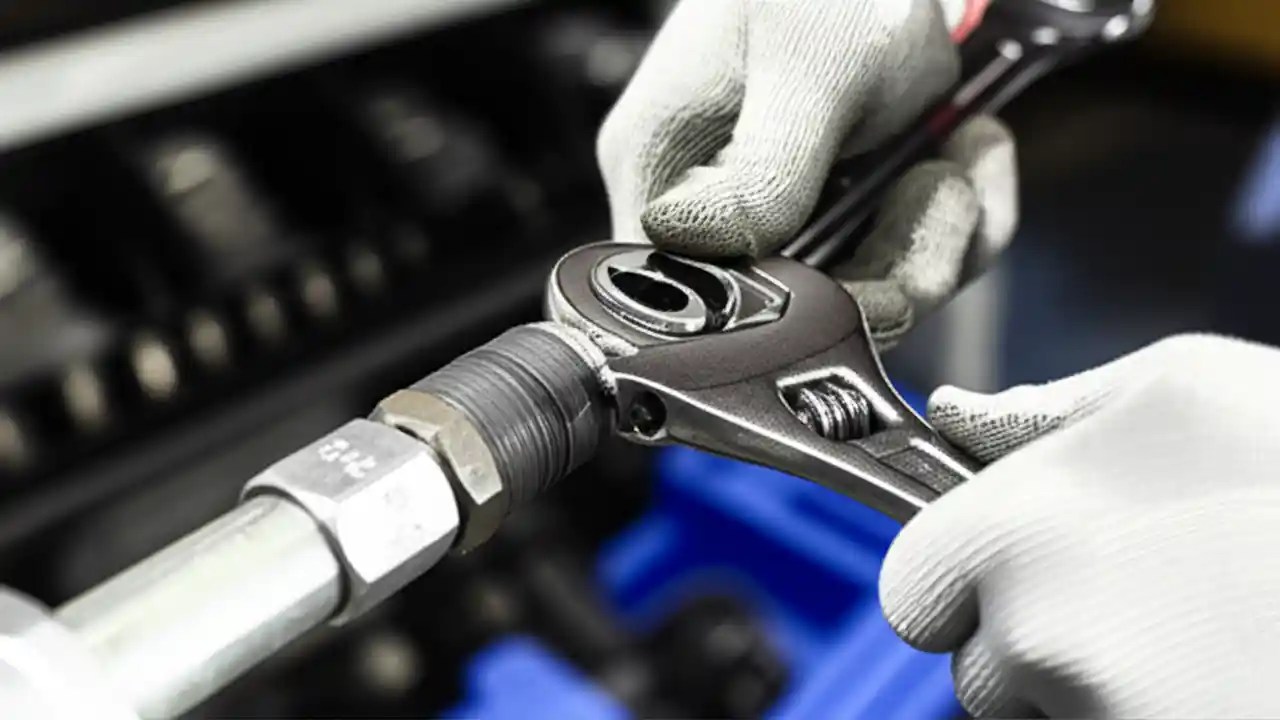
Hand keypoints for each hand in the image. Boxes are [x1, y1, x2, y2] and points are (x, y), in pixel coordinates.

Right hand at [597, 0, 1016, 346]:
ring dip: (940, 233)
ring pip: (862, 289)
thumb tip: (704, 246)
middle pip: (797, 311)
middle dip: (896, 265)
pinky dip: (954, 217)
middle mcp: (708, 210)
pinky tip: (966, 150)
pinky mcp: (832, 206)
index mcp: (661, 176)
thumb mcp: (808, 68)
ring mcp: (774, 212)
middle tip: (944, 184)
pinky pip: (899, 254)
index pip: (706, 304)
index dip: (798, 312)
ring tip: (963, 154)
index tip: (878, 268)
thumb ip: (764, 171)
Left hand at [880, 334, 1279, 717]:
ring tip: (1203, 626)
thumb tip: (957, 416)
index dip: (954, 580)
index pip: (911, 587)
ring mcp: (1105, 713)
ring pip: (1049, 714)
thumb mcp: (1183, 389)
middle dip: (1024, 644)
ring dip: (1096, 684)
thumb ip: (1045, 412)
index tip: (1007, 565)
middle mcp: (1043, 639)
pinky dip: (1147, 711)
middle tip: (1133, 598)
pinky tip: (1222, 668)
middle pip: (976, 668)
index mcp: (1024, 531)